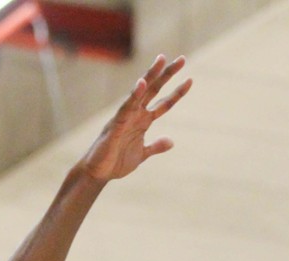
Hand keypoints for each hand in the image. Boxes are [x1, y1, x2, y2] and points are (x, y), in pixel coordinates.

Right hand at [79, 55, 191, 182]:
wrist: (98, 173)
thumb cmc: (116, 162)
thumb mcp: (142, 154)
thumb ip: (155, 146)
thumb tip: (171, 141)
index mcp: (143, 121)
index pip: (164, 104)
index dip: (177, 93)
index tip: (190, 80)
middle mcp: (135, 115)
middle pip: (154, 90)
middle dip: (167, 74)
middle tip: (182, 59)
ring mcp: (125, 117)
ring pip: (140, 92)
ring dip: (151, 76)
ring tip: (161, 60)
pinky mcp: (116, 125)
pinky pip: (126, 108)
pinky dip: (133, 96)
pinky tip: (141, 83)